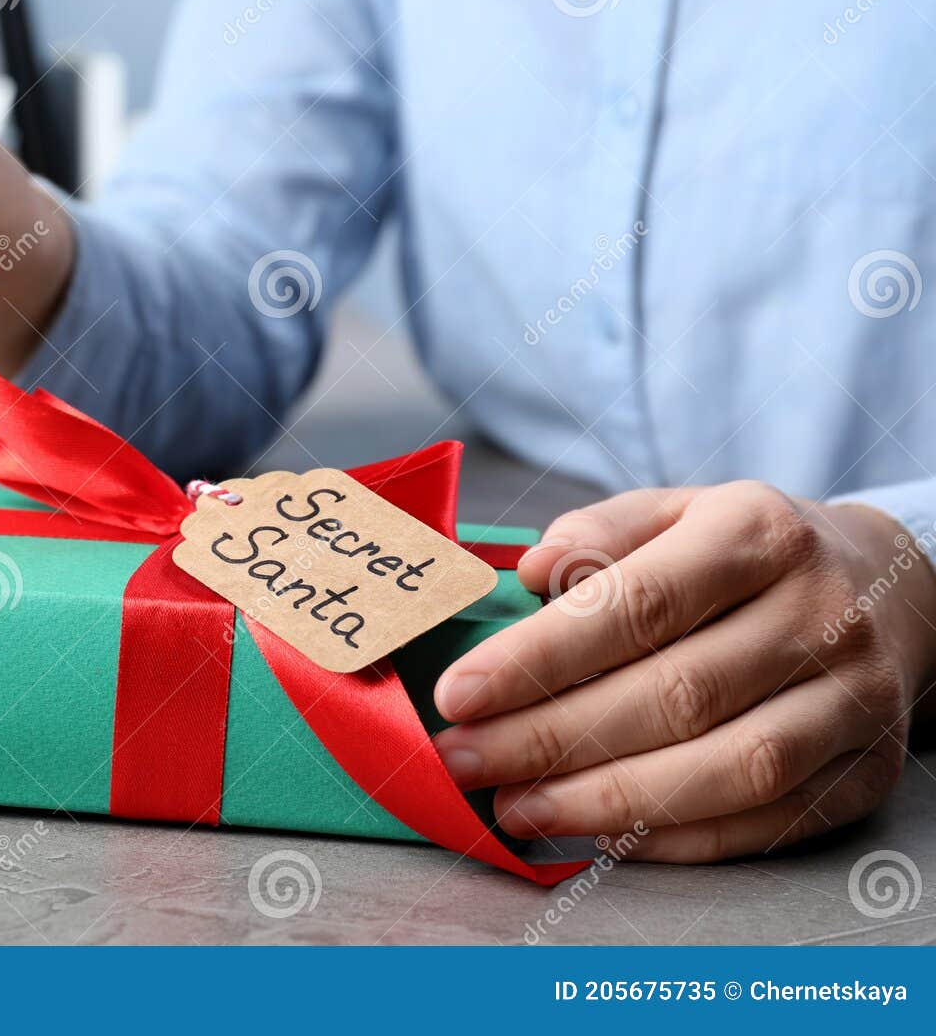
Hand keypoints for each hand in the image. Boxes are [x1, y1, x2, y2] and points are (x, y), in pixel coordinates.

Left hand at [432, 481, 935, 861]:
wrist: (890, 590)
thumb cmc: (744, 555)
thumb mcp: (675, 510)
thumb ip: (600, 532)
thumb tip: (529, 572)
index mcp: (757, 533)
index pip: (634, 604)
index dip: (539, 658)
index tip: (459, 693)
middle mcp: (819, 616)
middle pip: (674, 695)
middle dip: (550, 738)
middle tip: (465, 760)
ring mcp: (853, 699)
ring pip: (726, 769)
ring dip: (605, 801)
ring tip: (516, 808)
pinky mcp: (865, 771)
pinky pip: (764, 821)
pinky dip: (675, 839)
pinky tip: (597, 834)